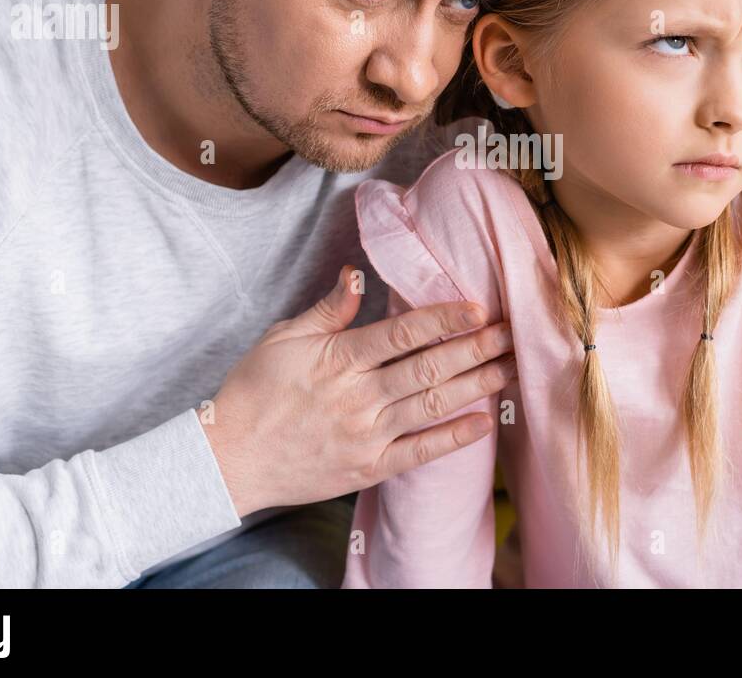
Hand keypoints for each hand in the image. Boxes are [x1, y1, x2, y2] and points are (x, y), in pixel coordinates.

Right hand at [199, 265, 514, 515]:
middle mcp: (358, 397)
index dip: (443, 318)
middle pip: (429, 368)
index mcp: (340, 360)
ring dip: (477, 385)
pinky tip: (485, 421)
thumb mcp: (283, 338)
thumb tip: (357, 273)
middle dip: (475, 347)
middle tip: (512, 331)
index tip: (478, 307)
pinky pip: (420, 452)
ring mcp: (366, 435)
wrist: (229, 459)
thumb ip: (328, 310)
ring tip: (509, 366)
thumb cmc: (254, 392)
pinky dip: (454, 437)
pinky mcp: (369, 467)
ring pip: (433, 406)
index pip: (402, 333)